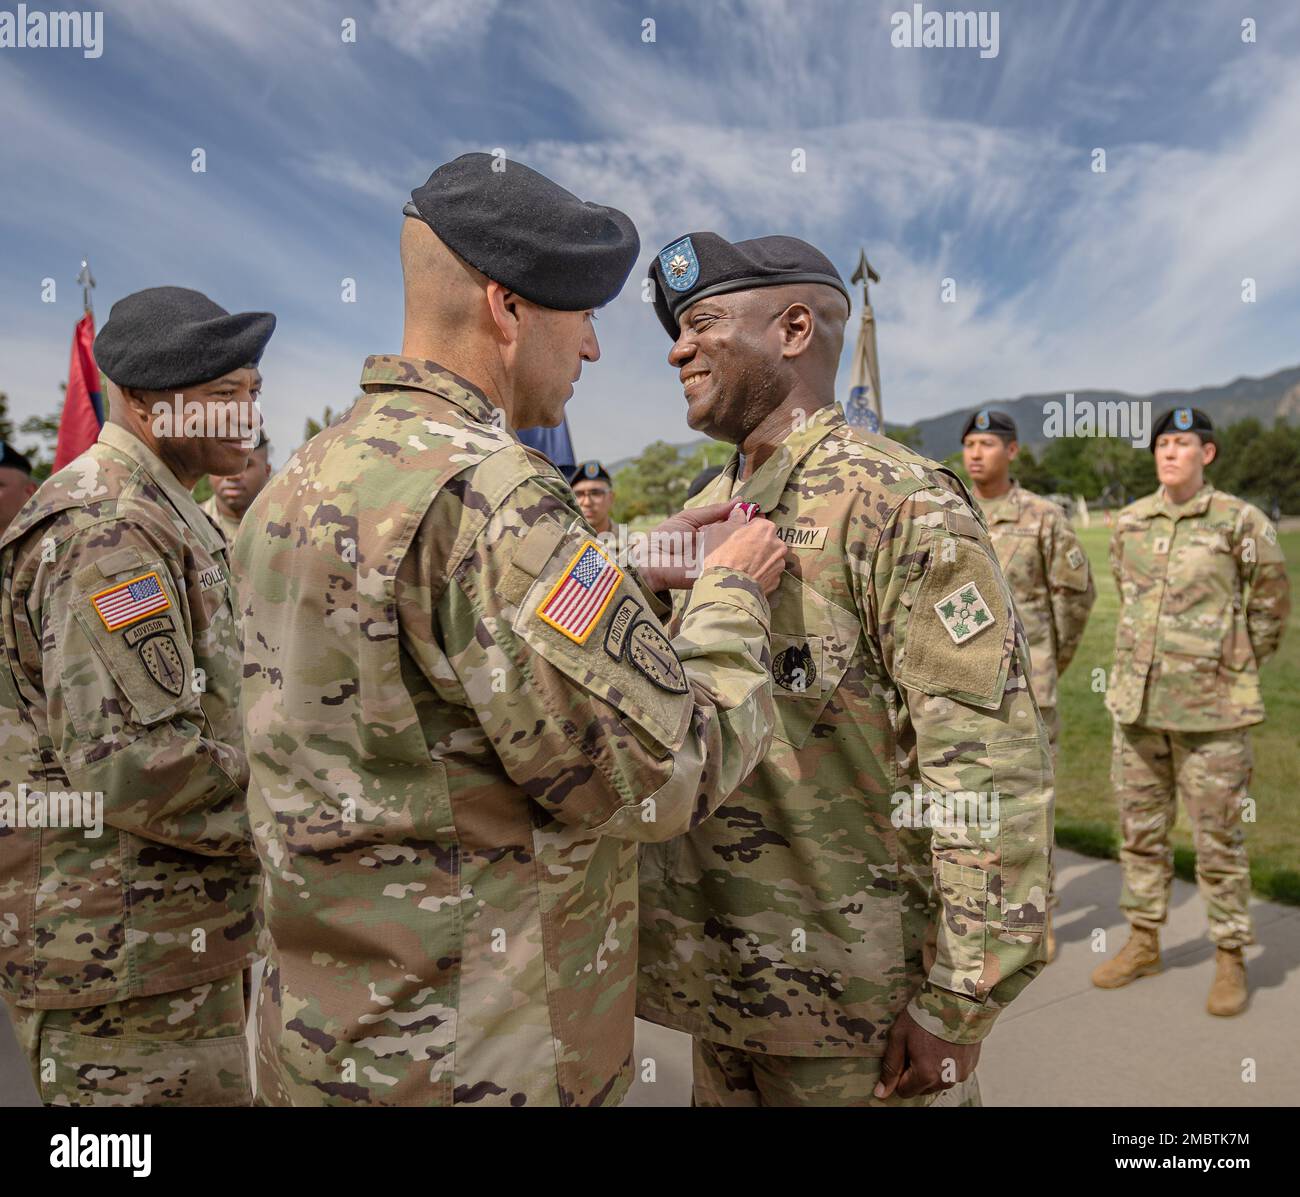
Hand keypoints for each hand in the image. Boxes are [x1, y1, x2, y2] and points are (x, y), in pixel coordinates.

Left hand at [638, 500, 756, 590]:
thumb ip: (713, 511)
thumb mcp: (690, 518)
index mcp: (711, 533)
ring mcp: (718, 561)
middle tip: (764, 521)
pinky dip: (743, 558)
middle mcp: (717, 547)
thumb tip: (739, 500)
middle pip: (740, 537)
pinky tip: (754, 548)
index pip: (733, 523)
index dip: (745, 516)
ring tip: (763, 532)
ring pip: (739, 551)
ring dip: (751, 543)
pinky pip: (733, 566)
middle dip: (752, 529)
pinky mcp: (716, 574)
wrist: (650, 561)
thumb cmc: (665, 537)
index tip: (757, 509)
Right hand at [699, 507, 786, 594]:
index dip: (747, 527)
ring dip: (759, 558)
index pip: (758, 521)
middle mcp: (778, 544)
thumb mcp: (720, 529)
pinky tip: (748, 576)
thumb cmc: (722, 556)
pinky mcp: (776, 581)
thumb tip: (739, 512)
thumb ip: (734, 518)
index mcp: (765, 528)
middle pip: (766, 539)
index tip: (738, 533)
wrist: (727, 589)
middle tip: (739, 551)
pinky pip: (768, 572)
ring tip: (743, 566)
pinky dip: (760, 572)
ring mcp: (779, 564)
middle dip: (755, 543)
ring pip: (769, 556)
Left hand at [874, 1007, 980, 1099]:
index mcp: (926, 1075)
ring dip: (933, 1068)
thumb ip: (890, 1067)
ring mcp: (961, 1073)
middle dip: (916, 1072)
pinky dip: (947, 1062)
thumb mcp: (899, 1037)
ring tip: (932, 1043)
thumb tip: (880, 1093)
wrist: (957, 999)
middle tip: (917, 1046)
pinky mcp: (971, 1065)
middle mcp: (946, 1080)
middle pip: (922, 1087)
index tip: (903, 1054)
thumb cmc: (924, 1015)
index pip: (904, 1091)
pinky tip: (945, 1043)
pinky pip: (953, 1071)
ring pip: (939, 1080)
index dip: (900, 1074)